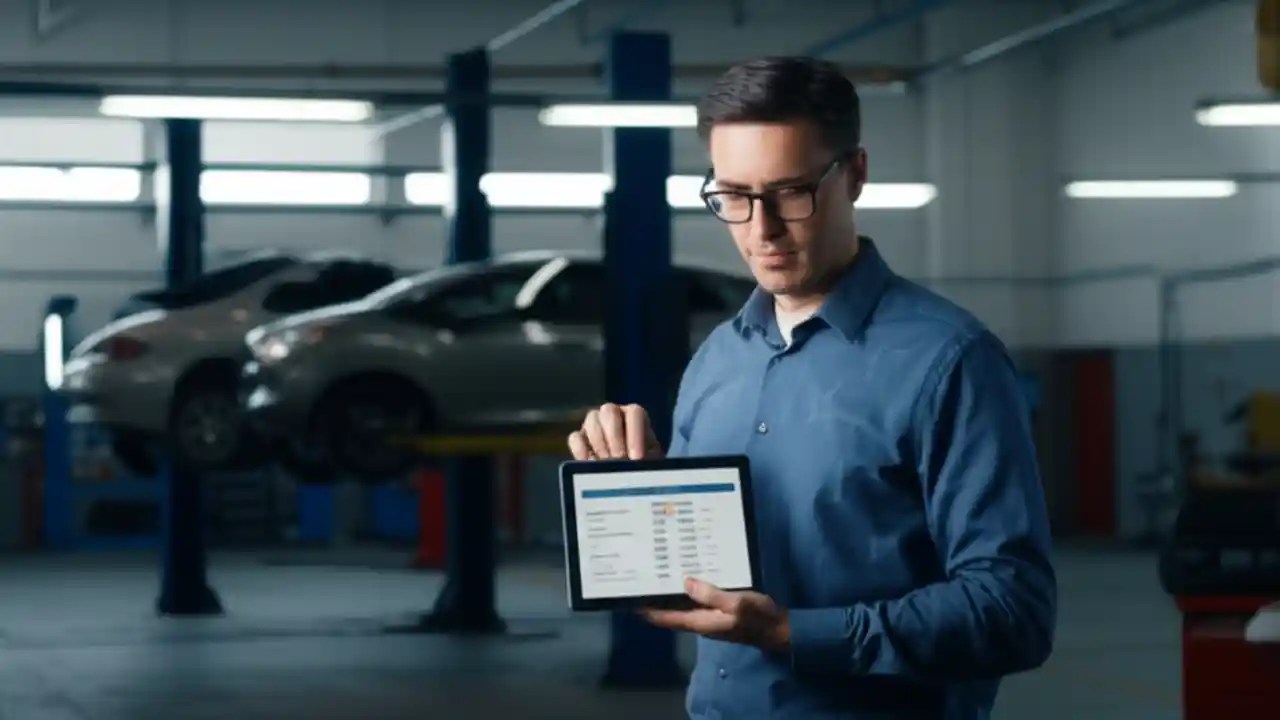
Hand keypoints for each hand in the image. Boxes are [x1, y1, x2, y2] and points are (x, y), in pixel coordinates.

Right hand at [567, 402, 663, 460]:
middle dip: (614, 436)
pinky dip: (580, 450)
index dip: (635, 434)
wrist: (626, 476)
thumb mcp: (649, 463)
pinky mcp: (579, 438)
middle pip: (609, 411)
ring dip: (599, 442)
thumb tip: (639, 465)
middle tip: (619, 458)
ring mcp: (594, 424)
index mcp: (634, 415)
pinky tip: (589, 463)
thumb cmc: (642, 465)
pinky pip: (575, 438)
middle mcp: (613, 414)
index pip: (635, 413)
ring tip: (606, 464)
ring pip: (592, 420)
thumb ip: (647, 460)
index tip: (637, 458)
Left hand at [641, 577, 790, 653]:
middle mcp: (702, 622)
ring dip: (672, 595)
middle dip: (658, 600)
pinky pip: (698, 603)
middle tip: (644, 579)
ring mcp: (711, 619)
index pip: (668, 618)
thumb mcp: (737, 603)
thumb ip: (711, 594)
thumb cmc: (758, 617)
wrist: (780, 629)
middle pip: (673, 613)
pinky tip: (689, 579)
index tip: (632, 599)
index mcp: (701, 622)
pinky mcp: (719, 613)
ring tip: (661, 575)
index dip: (649, 611)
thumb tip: (685, 583)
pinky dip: (689, 592)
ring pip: (684, 607)